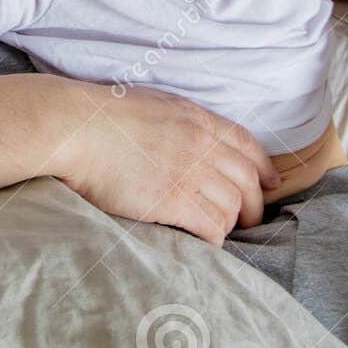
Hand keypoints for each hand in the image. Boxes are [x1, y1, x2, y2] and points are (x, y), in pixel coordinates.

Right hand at [48, 78, 280, 246]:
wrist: (76, 128)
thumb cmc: (102, 116)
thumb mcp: (153, 103)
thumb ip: (180, 120)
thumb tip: (187, 135)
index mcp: (196, 118)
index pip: (247, 144)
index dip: (264, 167)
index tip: (270, 182)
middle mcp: (201, 143)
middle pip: (246, 180)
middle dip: (255, 204)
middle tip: (251, 220)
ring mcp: (189, 172)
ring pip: (233, 205)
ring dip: (232, 223)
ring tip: (223, 232)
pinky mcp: (173, 200)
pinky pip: (211, 225)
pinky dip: (215, 239)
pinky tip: (207, 243)